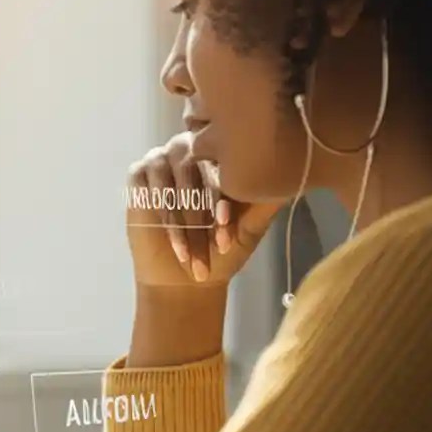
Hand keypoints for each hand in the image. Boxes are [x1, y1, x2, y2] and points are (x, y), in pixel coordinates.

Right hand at [126, 132, 280, 287]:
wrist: (186, 280)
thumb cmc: (221, 252)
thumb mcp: (249, 227)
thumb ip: (267, 201)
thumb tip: (293, 177)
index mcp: (219, 156)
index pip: (222, 160)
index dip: (223, 192)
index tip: (227, 225)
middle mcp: (189, 151)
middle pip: (194, 164)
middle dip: (203, 208)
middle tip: (213, 242)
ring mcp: (161, 160)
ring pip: (171, 178)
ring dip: (184, 218)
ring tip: (194, 252)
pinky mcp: (138, 178)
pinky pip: (148, 188)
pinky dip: (164, 218)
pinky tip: (176, 244)